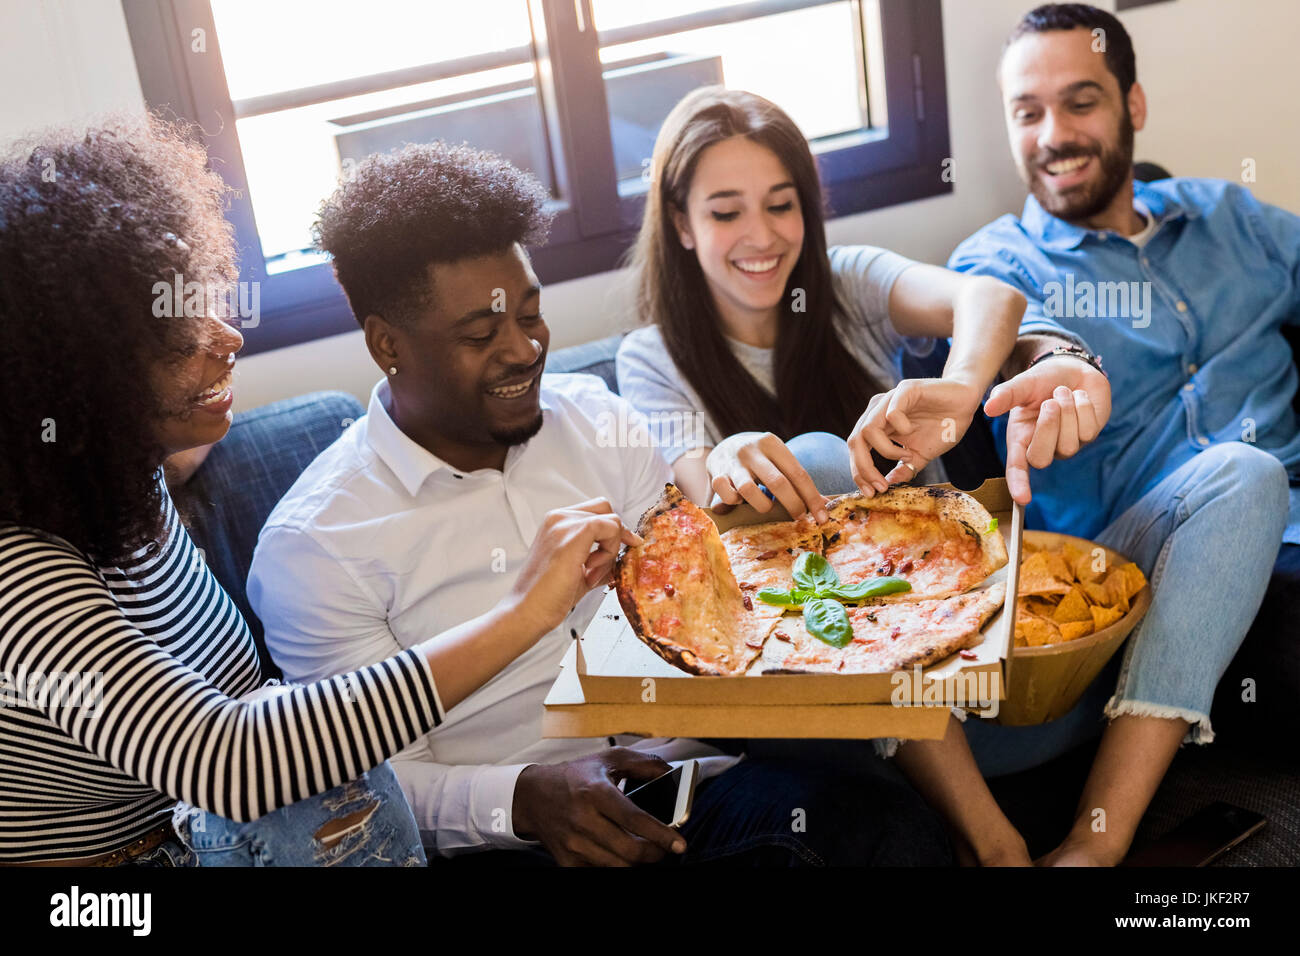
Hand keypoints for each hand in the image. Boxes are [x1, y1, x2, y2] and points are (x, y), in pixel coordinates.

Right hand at [503, 498, 642, 634]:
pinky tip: (590, 572)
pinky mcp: (573, 535)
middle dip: (616, 535)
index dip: (612, 529)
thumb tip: (618, 561)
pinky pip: (610, 529)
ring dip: (611, 549)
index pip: (595, 511)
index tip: (621, 547)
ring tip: (590, 574)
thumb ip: (597, 559)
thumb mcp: (578, 571)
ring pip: (611, 520)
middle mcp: (558, 518)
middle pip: (605, 509)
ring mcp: (564, 524)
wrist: (527, 611)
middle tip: (609, 562)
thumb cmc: (547, 596)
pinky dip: (608, 552)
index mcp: (556, 523)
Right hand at [512, 749, 687, 865]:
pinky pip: (601, 873)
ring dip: (637, 861)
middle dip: (655, 853)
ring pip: (619, 867)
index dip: (662, 835)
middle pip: (631, 851)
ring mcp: (573, 844)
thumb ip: (645, 764)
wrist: (533, 796)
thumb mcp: (609, 760)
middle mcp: (583, 820)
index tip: (680, 844)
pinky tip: (620, 853)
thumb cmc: (575, 776)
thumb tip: (673, 775)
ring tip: (643, 848)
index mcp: (596, 792)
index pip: (635, 819)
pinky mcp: (567, 861)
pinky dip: (616, 866)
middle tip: (664, 848)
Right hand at [706, 431, 828, 522]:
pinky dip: (734, 502)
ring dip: (761, 505)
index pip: (799, 474)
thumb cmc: (761, 460)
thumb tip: (823, 506)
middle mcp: (752, 450)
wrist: (725, 446)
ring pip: (749, 491)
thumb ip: (796, 479)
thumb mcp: (778, 461)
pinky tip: (738, 500)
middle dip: (792, 505)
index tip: (822, 518)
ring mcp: (732, 461)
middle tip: (798, 516)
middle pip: (778, 483)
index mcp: (773, 443)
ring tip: (764, 506)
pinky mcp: (715, 473)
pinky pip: (726, 495)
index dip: (812, 499)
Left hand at [848, 377, 983, 494]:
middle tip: (880, 486)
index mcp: (877, 426)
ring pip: (868, 428)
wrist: (965, 403)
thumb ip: (904, 469)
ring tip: (907, 455)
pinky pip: (891, 412)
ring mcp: (890, 400)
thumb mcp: (921, 455)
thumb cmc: (942, 426)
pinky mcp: (905, 389)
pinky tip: (912, 432)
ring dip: (885, 450)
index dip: (859, 473)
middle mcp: (878, 412)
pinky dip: (899, 428)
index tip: (871, 493)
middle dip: (864, 468)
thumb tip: (887, 486)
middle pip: (856, 441)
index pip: (858, 450)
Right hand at [983, 357, 1110, 504]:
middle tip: (1050, 402)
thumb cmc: (1042, 381)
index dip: (1019, 484)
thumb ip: (1005, 395)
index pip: (1017, 468)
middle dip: (1048, 428)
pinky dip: (1083, 407)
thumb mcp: (1022, 385)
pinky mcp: (1088, 435)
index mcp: (1020, 438)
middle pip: (1043, 458)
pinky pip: (1088, 430)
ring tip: (1063, 392)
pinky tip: (1079, 397)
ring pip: (1069, 444)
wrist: (1071, 368)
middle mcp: (1042, 446)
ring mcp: (1067, 444)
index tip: (1022, 498)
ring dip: (1067, 411)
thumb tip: (988, 408)